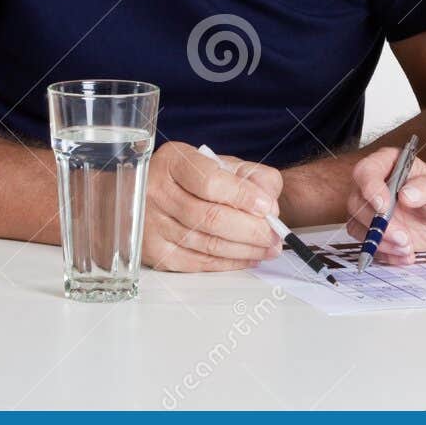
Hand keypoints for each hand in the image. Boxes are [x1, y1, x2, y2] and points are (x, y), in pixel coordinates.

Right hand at [141, 142, 283, 271]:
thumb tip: (269, 203)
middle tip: (275, 235)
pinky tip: (248, 257)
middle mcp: (155, 191)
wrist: (155, 192)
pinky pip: (196, 263)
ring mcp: (150, 224)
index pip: (210, 182)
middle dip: (251, 230)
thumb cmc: (194, 178)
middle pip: (210, 217)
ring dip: (245, 250)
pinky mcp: (153, 251)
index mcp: (173, 161)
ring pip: (206, 244)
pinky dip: (228, 263)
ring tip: (269, 248)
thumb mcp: (221, 164)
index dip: (243, 196)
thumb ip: (252, 176)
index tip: (267, 206)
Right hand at [343, 148, 425, 265]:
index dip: (370, 189)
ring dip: (380, 242)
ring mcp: (373, 210)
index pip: (366, 172)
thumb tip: (407, 194)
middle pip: (358, 203)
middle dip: (377, 224)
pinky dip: (386, 254)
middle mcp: (376, 186)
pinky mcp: (377, 231)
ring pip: (358, 226)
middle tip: (403, 237)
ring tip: (407, 248)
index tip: (384, 207)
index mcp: (388, 164)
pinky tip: (406, 255)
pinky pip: (370, 245)